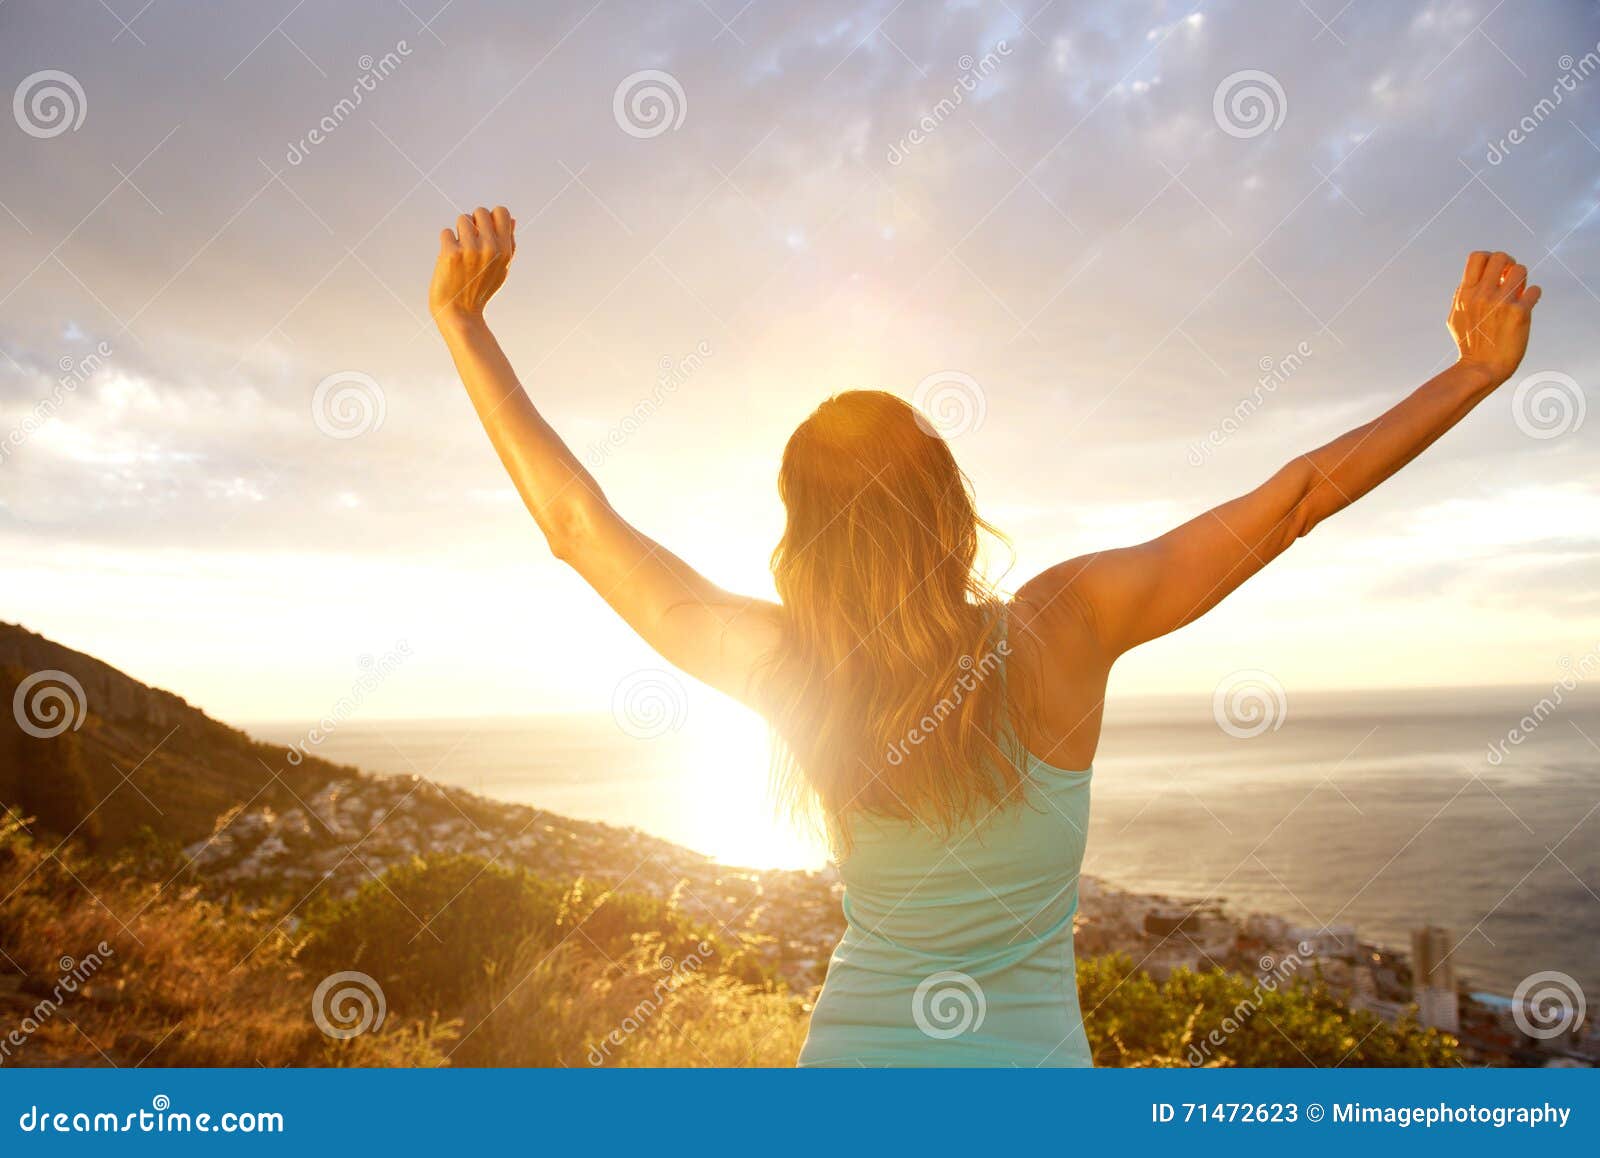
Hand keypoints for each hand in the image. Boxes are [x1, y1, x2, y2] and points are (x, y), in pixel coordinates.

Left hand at [430, 205, 514, 326]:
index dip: (491, 218)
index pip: (501, 211)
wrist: (460, 313)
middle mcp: (490, 248)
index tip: (484, 233)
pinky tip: (450, 259)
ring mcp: (471, 250)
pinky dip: (446, 243)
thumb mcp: (501, 268)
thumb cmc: (481, 289)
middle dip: (473, 223)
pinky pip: (446, 232)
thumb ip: (508, 244)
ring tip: (460, 250)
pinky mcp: (451, 254)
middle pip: (480, 211)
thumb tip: (511, 219)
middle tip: (470, 241)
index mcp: (505, 250)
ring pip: (462, 219)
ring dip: (458, 232)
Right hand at [1448, 250, 1540, 384]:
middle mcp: (1482, 295)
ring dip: (1522, 280)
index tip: (1494, 272)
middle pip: (1501, 257)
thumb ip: (1461, 296)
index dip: (1489, 258)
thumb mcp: (1455, 317)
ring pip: (1521, 270)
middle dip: (1508, 264)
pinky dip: (1533, 297)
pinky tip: (1526, 306)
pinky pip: (1535, 291)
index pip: (1477, 256)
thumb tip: (1470, 278)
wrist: (1482, 368)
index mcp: (1465, 294)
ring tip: (1518, 294)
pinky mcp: (1520, 313)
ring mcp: (1501, 303)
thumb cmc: (1469, 343)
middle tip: (1509, 278)